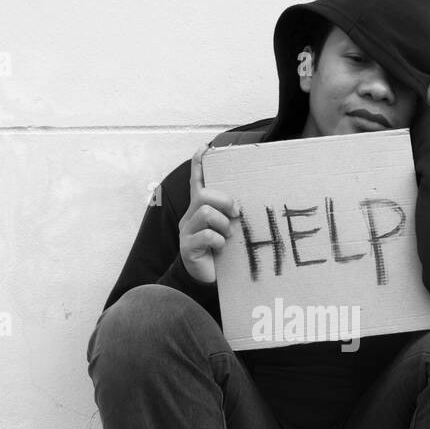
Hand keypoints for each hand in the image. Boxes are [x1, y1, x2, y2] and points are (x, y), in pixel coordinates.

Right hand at [178, 145, 239, 285]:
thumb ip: (231, 216)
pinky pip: (207, 236)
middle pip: (204, 196)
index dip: (199, 164)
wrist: (207, 281)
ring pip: (206, 213)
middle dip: (224, 201)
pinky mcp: (187, 247)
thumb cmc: (221, 254)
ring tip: (228, 236)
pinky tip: (221, 249)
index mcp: (200, 210)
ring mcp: (186, 232)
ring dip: (223, 224)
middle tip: (236, 215)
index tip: (205, 147)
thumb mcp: (228, 231)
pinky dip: (219, 241)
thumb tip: (242, 207)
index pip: (196, 182)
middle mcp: (190, 217)